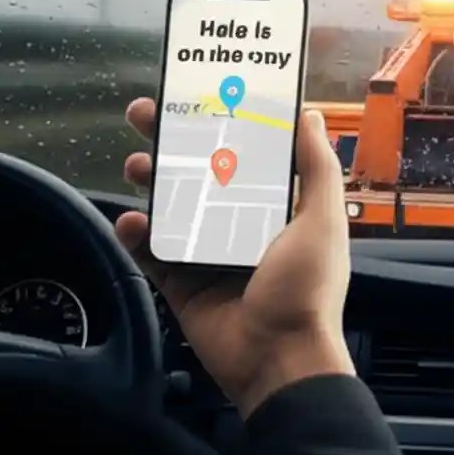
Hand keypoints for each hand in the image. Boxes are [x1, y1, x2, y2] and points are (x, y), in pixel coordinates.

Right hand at [114, 97, 354, 417]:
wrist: (278, 359)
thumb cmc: (307, 290)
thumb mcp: (321, 220)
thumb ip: (316, 167)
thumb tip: (311, 114)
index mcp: (277, 207)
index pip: (244, 154)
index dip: (220, 124)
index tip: (197, 96)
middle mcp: (241, 224)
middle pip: (199, 172)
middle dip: (170, 141)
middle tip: (143, 115)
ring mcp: (208, 253)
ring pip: (170, 206)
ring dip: (150, 180)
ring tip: (136, 165)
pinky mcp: (182, 283)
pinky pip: (152, 251)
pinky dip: (137, 233)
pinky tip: (132, 220)